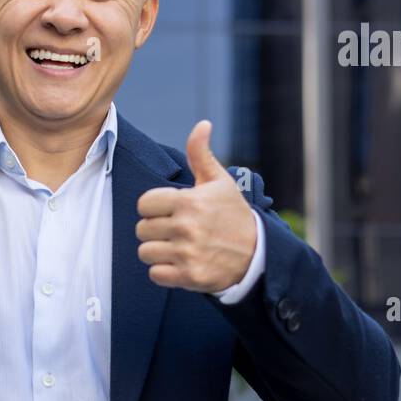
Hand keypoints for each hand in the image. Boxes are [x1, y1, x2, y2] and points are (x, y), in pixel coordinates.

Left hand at [136, 120, 256, 291]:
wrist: (258, 254)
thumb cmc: (233, 214)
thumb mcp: (219, 182)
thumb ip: (201, 154)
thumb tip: (202, 124)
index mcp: (189, 201)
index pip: (144, 204)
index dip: (154, 208)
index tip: (170, 211)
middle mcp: (187, 227)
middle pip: (142, 229)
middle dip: (156, 230)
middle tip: (176, 231)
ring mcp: (188, 253)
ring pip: (145, 252)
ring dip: (158, 251)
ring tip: (178, 247)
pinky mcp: (189, 276)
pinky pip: (155, 274)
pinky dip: (164, 272)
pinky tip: (180, 263)